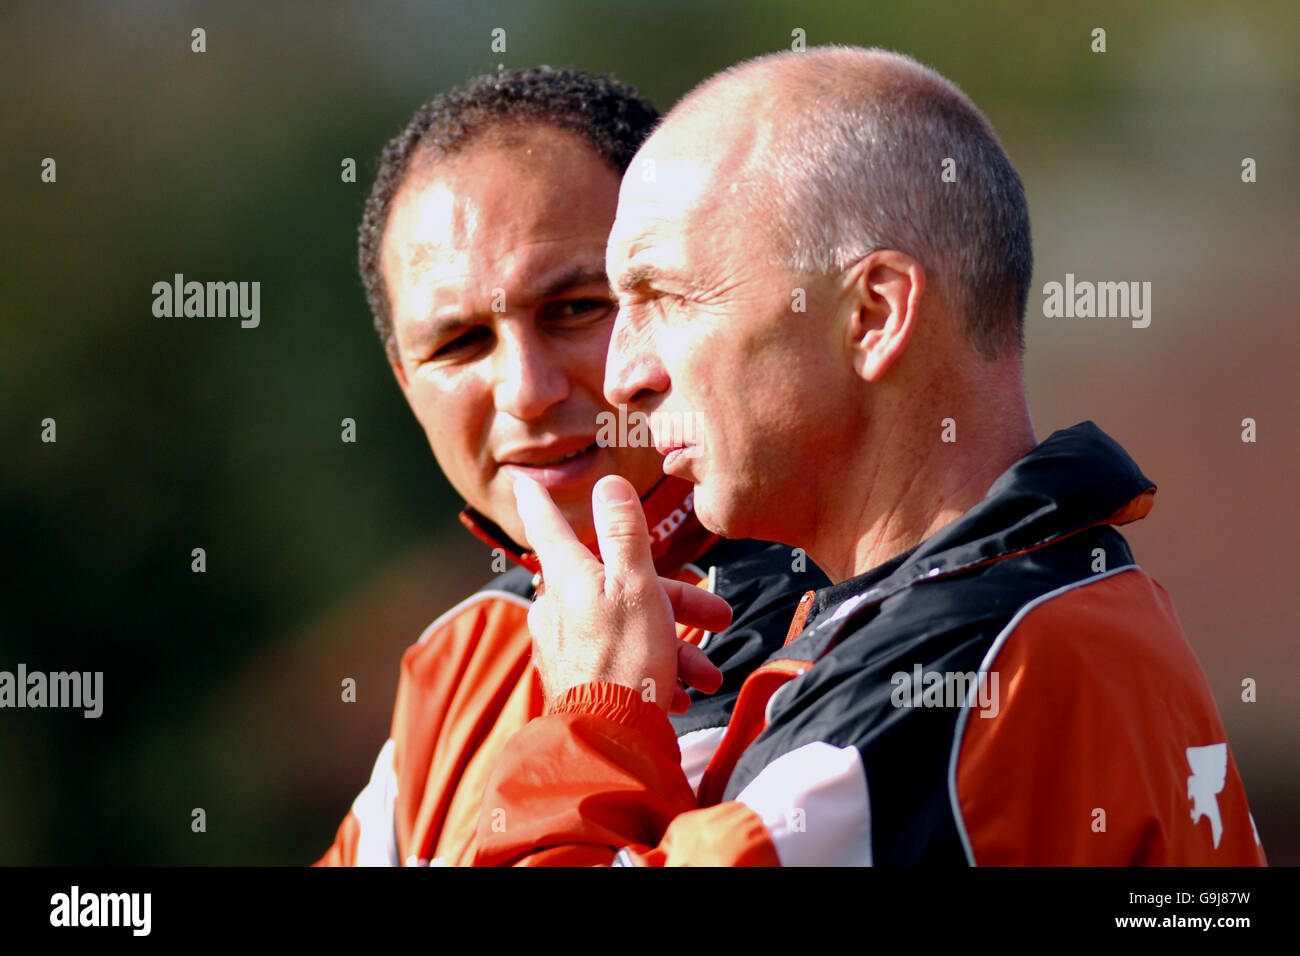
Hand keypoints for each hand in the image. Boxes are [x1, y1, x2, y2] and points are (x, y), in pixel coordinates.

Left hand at [514, 473, 730, 713]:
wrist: (610, 741)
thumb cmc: (625, 658)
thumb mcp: (636, 585)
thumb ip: (624, 533)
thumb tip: (608, 483)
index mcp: (568, 576)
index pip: (547, 524)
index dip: (537, 499)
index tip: (522, 479)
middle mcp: (560, 608)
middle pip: (616, 583)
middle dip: (675, 601)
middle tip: (718, 615)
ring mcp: (567, 646)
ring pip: (628, 627)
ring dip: (674, 647)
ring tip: (707, 673)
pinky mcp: (578, 680)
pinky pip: (621, 663)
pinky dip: (655, 672)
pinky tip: (682, 693)